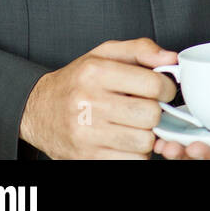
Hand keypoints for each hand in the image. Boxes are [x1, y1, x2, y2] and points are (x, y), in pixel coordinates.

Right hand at [19, 37, 177, 158]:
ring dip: (147, 135)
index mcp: (96, 72)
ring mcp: (85, 133)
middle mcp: (88, 102)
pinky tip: (125, 140)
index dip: (167, 88)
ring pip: (143, 142)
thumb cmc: (78, 80)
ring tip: (135, 124)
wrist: (38, 110)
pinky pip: (130, 160)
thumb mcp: (105, 53)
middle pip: (151, 116)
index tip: (163, 91)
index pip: (153, 85)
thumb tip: (171, 59)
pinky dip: (135, 153)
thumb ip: (141, 49)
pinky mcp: (84, 157)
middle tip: (148, 109)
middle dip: (156, 112)